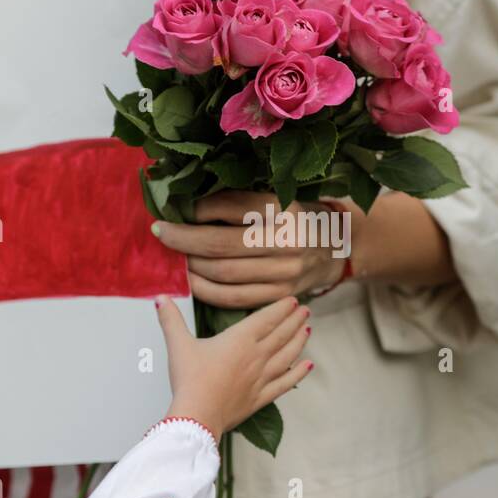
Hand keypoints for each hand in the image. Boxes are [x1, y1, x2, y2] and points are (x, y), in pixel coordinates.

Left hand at [150, 191, 348, 308]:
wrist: (335, 248)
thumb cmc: (296, 219)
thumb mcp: (276, 198)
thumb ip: (239, 200)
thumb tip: (188, 205)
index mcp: (285, 209)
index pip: (232, 207)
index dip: (198, 210)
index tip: (178, 210)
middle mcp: (287, 242)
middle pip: (221, 244)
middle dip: (184, 240)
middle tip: (163, 233)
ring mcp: (285, 273)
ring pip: (223, 274)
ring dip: (191, 266)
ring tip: (175, 256)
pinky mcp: (278, 296)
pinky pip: (232, 298)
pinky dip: (205, 290)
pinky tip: (191, 280)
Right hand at [156, 294, 313, 439]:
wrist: (198, 415)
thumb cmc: (190, 381)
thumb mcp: (178, 344)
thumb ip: (170, 319)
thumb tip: (160, 298)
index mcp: (240, 340)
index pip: (267, 318)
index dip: (282, 308)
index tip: (293, 300)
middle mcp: (256, 356)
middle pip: (282, 334)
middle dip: (294, 320)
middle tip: (306, 309)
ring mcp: (262, 378)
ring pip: (288, 355)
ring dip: (299, 341)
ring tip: (307, 329)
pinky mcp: (261, 397)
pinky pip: (286, 383)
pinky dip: (298, 373)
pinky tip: (308, 366)